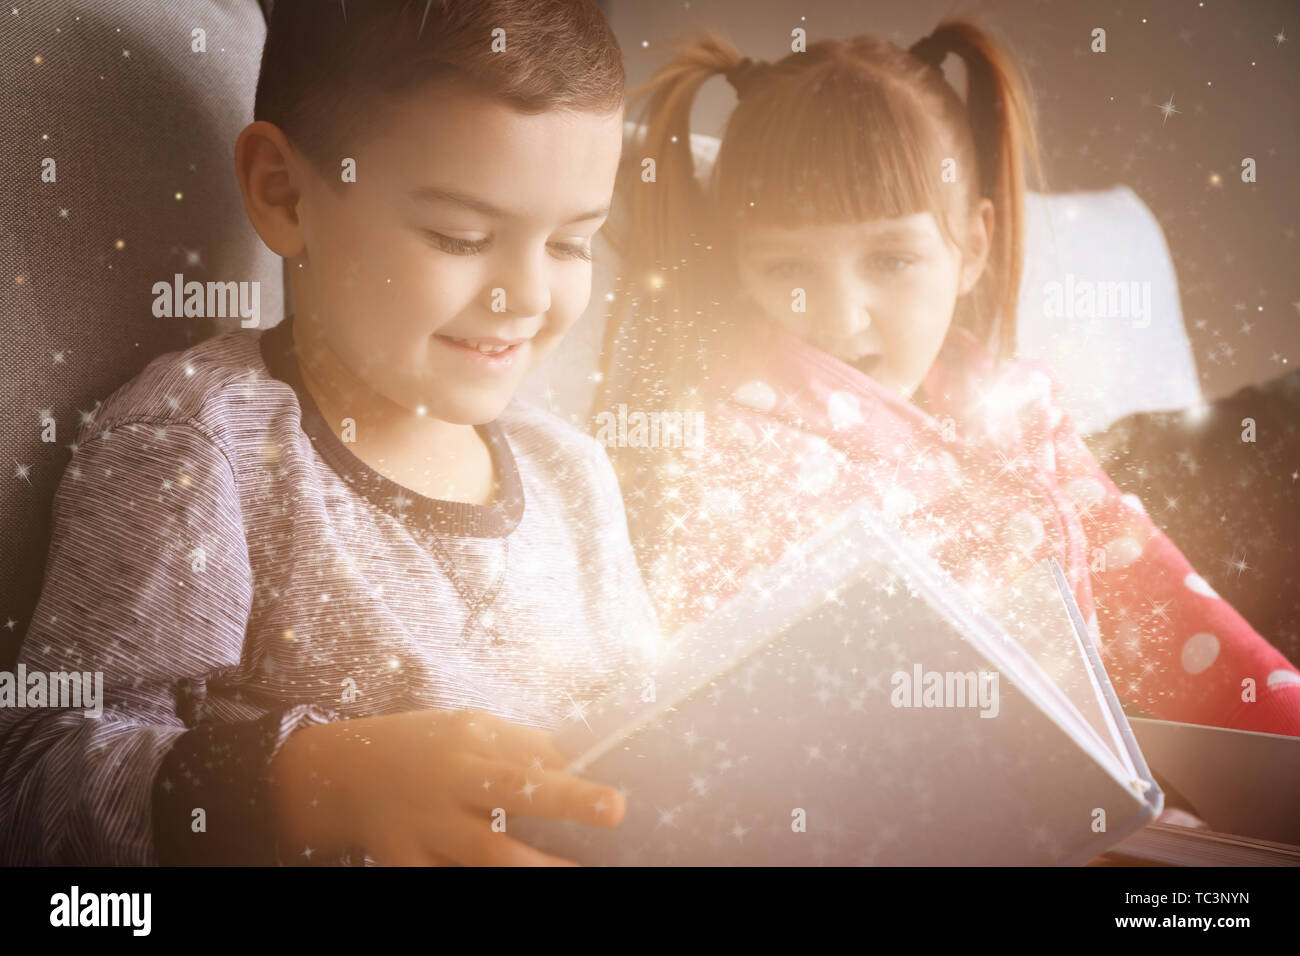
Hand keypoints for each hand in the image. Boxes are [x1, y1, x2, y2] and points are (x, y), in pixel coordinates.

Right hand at [272, 708, 624, 865]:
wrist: (343, 774)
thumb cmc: (426, 748)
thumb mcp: (469, 730)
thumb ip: (520, 746)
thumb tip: (582, 760)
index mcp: (470, 743)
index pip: (531, 755)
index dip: (573, 772)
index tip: (617, 788)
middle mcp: (451, 782)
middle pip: (513, 791)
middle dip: (565, 800)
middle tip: (614, 808)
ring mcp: (428, 827)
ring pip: (485, 853)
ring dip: (534, 867)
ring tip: (575, 875)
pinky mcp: (406, 863)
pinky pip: (446, 883)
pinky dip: (469, 885)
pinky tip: (511, 891)